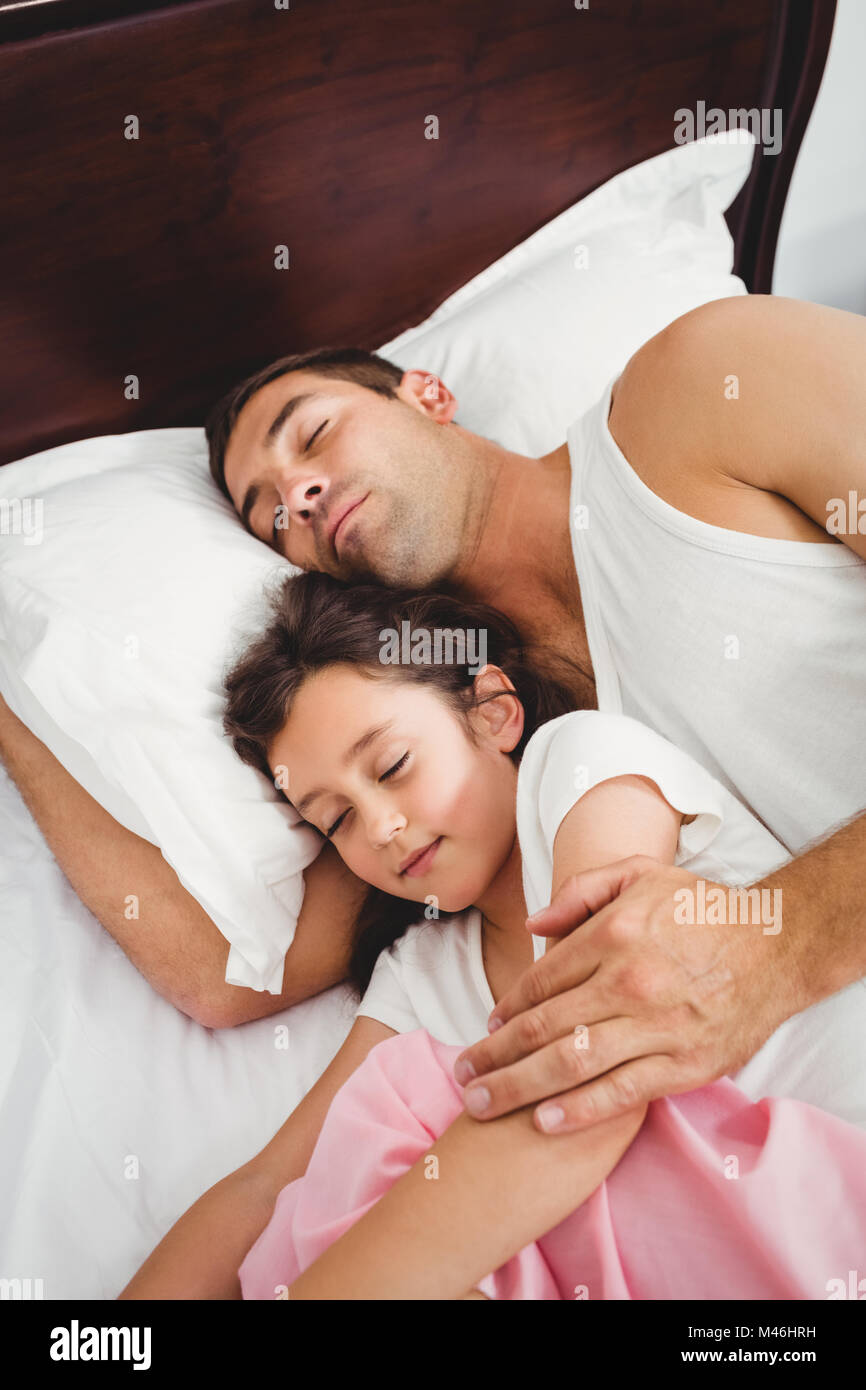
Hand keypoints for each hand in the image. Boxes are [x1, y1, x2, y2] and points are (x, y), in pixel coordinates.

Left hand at [454, 857, 803, 1132]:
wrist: (778, 945)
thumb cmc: (703, 909)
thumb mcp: (641, 874)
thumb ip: (581, 892)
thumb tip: (533, 924)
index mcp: (613, 934)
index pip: (540, 981)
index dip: (506, 1008)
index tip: (486, 1027)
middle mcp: (628, 980)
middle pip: (543, 1027)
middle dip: (494, 1056)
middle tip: (461, 1077)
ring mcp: (656, 1026)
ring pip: (571, 1064)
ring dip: (518, 1087)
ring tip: (481, 1104)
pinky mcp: (684, 1063)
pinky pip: (621, 1093)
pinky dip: (579, 1112)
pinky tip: (544, 1122)